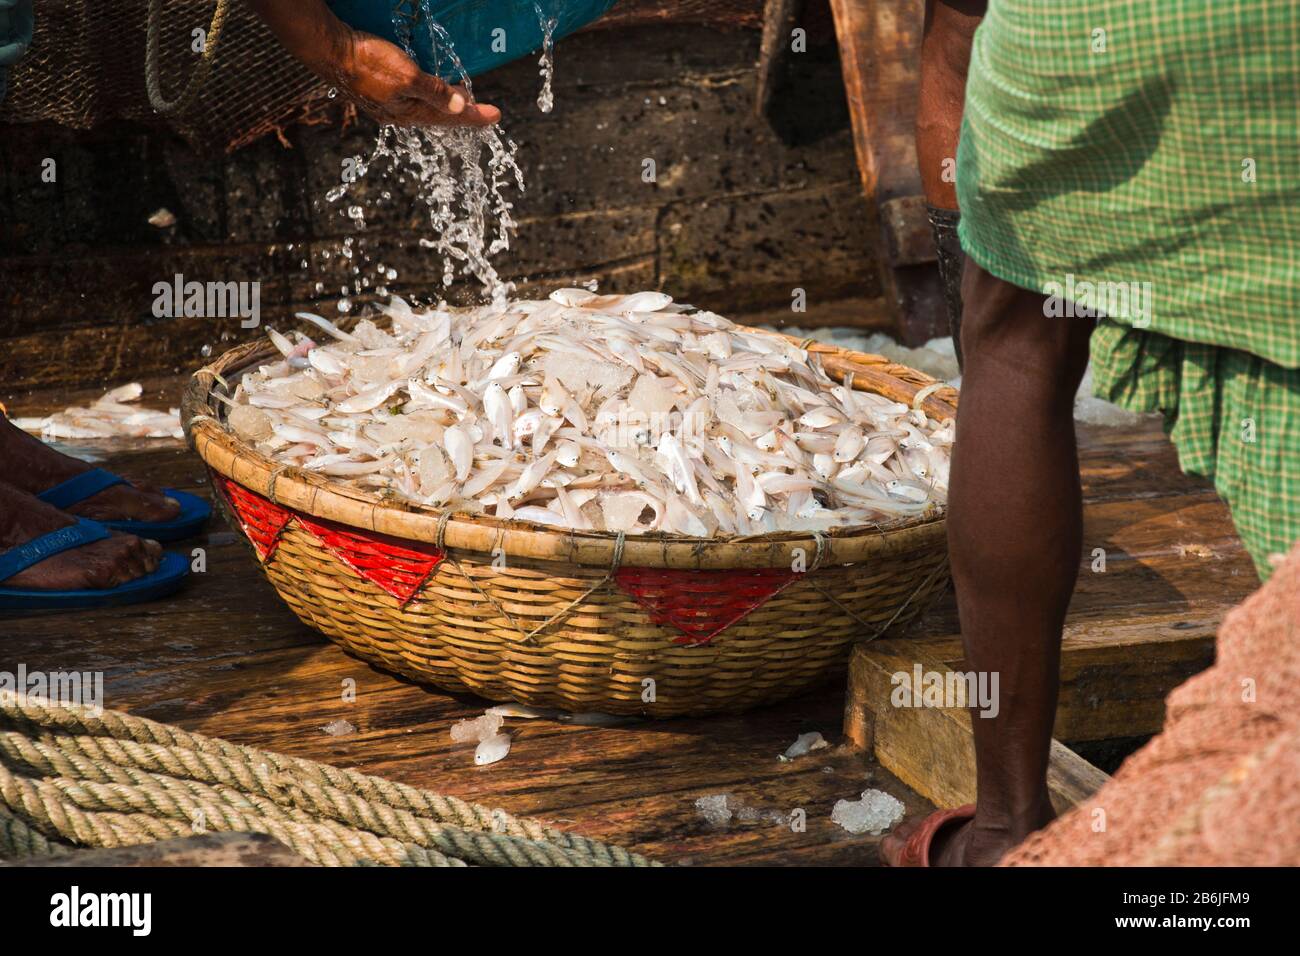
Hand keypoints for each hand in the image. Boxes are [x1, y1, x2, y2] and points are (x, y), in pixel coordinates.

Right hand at [250, 0, 499, 127]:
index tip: (496, 115)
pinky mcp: (377, 89)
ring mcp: (386, 102)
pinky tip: (427, 89)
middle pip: (438, 115)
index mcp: (408, 113)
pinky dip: (427, 95)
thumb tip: (459, 107)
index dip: (474, 116)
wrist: (330, 50)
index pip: (450, 118)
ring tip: (462, 100)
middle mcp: (398, 113)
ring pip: (424, 107)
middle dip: (462, 113)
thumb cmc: (368, 62)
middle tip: (483, 109)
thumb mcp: (406, 76)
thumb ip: (434, 92)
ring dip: (445, 104)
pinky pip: (411, 97)